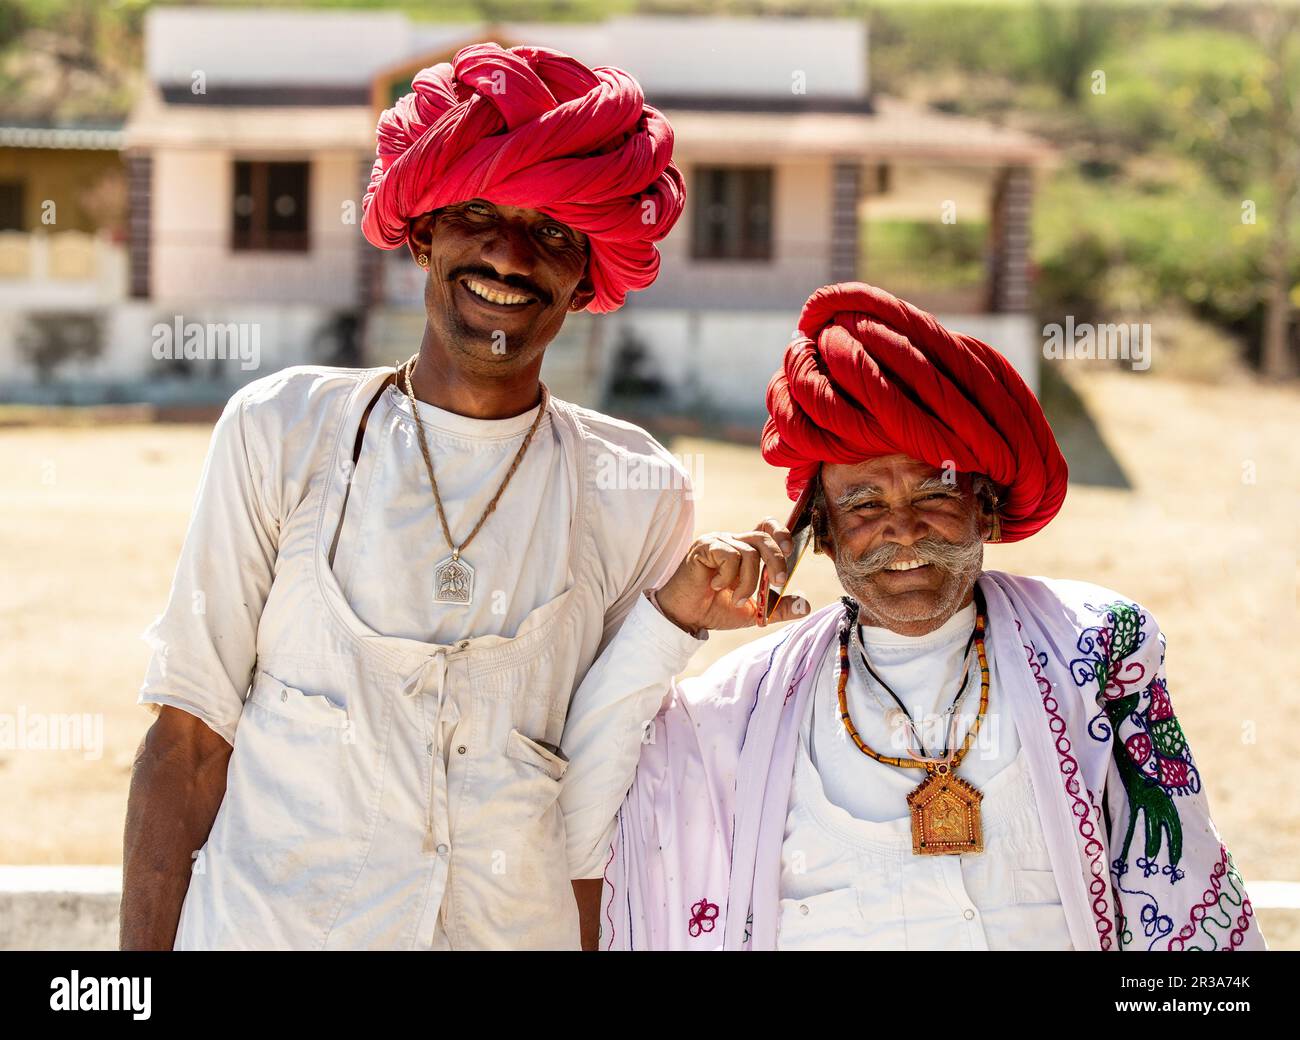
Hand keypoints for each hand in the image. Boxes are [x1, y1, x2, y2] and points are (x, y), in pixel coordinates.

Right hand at [653, 517, 809, 632]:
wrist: (686, 618)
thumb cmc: (715, 609)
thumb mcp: (754, 611)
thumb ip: (778, 607)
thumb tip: (805, 606)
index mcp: (745, 550)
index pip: (767, 526)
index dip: (781, 533)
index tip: (790, 550)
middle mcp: (732, 541)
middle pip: (764, 537)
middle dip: (777, 561)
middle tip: (778, 583)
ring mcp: (717, 542)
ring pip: (748, 551)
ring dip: (749, 581)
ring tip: (737, 599)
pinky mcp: (703, 548)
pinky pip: (729, 555)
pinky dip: (729, 577)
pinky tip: (717, 587)